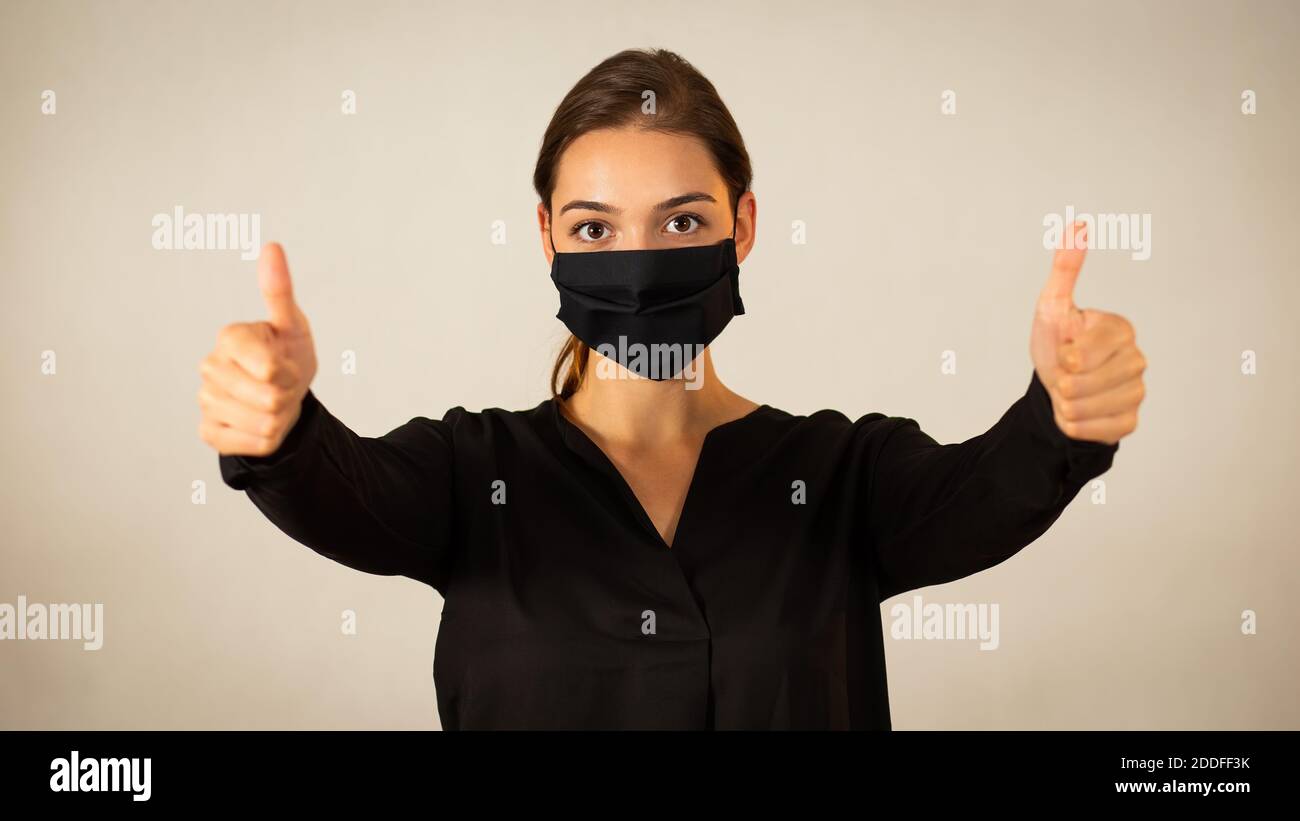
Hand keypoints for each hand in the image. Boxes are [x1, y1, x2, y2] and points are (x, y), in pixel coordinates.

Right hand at [198, 243, 318, 455]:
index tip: (286, 361)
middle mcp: (210, 367)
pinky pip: (252, 444)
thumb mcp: (292, 325)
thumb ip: (280, 290)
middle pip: (268, 399)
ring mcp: (206, 400)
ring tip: (273, 401)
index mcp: (229, 337)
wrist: (283, 394)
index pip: (270, 369)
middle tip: (282, 384)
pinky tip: (260, 421)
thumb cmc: (288, 353)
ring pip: (262, 423)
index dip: (290, 372)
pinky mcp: (209, 431)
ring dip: (280, 417)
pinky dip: (267, 438)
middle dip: (287, 395)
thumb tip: (272, 246)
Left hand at [1030, 221, 1146, 444]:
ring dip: (1065, 404)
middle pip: (1079, 384)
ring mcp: (1137, 392)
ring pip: (1084, 408)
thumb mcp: (1053, 307)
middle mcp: (1137, 359)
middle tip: (1065, 373)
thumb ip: (1065, 269)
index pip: (1080, 353)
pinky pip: (1093, 430)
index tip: (1064, 348)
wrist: (1055, 388)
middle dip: (1060, 381)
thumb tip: (1077, 224)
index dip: (1061, 355)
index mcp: (1121, 329)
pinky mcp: (1130, 421)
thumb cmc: (1055, 343)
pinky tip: (1078, 412)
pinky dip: (1075, 424)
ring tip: (1070, 392)